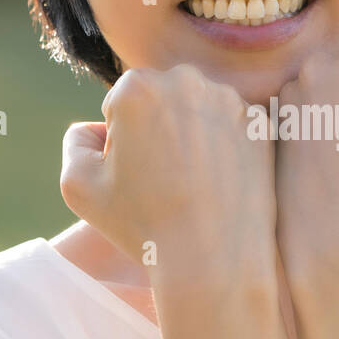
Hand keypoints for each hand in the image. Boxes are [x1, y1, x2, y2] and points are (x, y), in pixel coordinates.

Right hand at [59, 65, 277, 288]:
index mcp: (137, 87)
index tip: (134, 176)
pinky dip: (226, 148)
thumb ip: (76, 142)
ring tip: (193, 185)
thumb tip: (96, 129)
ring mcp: (230, 100)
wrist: (213, 258)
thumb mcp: (78, 186)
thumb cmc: (141, 225)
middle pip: (162, 100)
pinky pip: (233, 128)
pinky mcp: (262, 124)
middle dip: (158, 130)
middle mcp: (186, 80)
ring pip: (200, 111)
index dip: (122, 142)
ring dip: (193, 136)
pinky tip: (219, 183)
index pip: (121, 105)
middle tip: (163, 181)